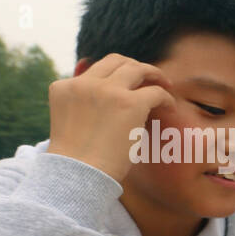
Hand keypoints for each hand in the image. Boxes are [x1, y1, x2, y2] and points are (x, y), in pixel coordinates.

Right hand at [45, 53, 176, 182]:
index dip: (116, 74)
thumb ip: (83, 106)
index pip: (95, 70)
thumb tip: (103, 96)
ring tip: (166, 86)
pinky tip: (170, 108)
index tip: (130, 84)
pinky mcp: (129, 103)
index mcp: (64, 87)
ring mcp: (107, 91)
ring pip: (137, 69)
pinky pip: (155, 92)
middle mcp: (84, 83)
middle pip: (116, 61)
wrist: (78, 175)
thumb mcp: (71, 125)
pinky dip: (166, 98)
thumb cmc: (77, 161)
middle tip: (151, 79)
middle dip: (136, 67)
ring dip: (154, 75)